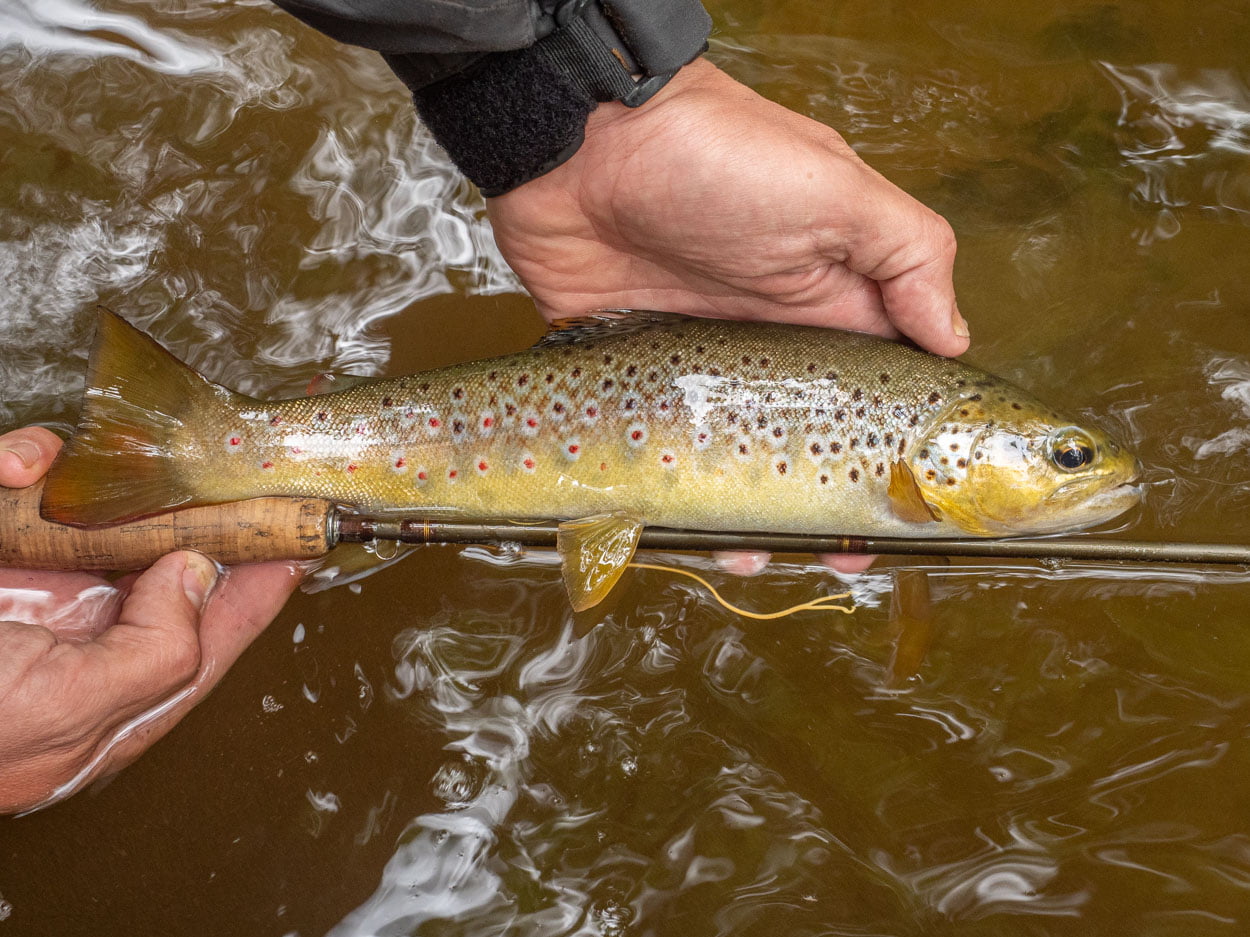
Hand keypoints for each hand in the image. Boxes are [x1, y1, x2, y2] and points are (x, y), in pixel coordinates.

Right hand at [0, 427, 302, 813]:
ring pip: (102, 512)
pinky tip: (18, 463)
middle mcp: (90, 631)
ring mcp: (38, 586)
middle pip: (173, 556)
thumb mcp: (65, 714)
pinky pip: (21, 489)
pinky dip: (23, 464)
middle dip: (199, 505)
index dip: (275, 573)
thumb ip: (155, 653)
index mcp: (123, 686)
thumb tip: (198, 576)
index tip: (315, 525)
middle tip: (232, 458)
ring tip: (103, 459)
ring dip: (106, 476)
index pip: (225, 625)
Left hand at [491, 58, 960, 572]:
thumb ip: (908, 257)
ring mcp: (705, 363)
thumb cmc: (715, 154)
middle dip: (835, 507)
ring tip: (765, 556)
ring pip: (741, 461)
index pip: (885, 392)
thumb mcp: (836, 190)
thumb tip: (954, 340)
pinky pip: (663, 452)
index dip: (904, 456)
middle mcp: (773, 339)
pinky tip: (700, 535)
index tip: (918, 514)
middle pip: (815, 444)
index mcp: (832, 302)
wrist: (581, 142)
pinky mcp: (635, 373)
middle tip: (843, 558)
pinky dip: (681, 499)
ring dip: (760, 517)